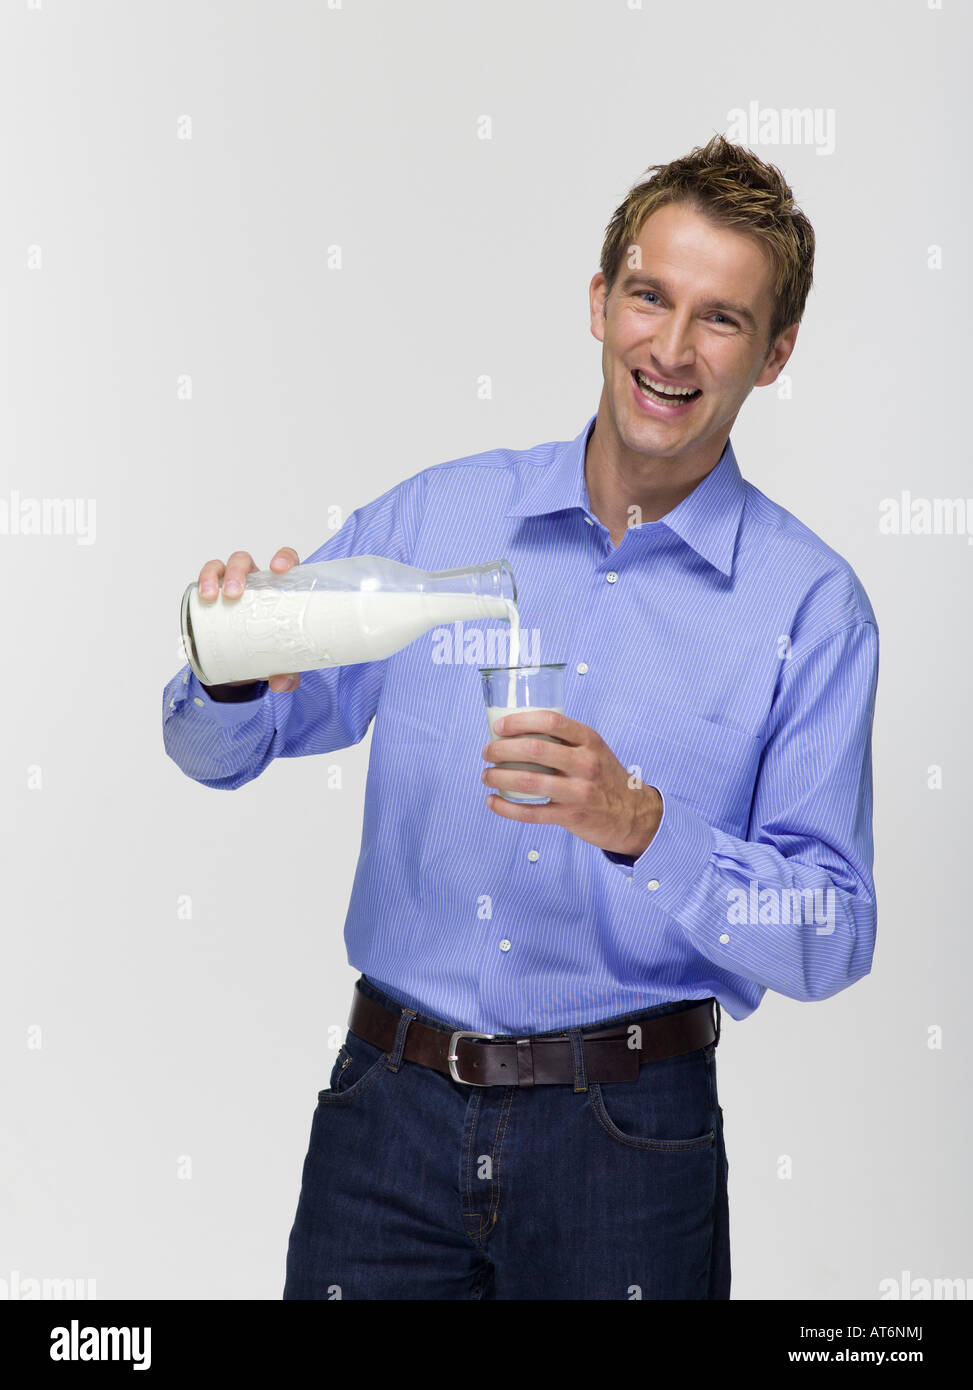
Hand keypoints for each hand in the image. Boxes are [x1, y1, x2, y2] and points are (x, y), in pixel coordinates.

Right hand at [196, 546, 302, 693]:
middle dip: (238, 571)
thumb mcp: (282, 663)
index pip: (285, 562)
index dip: (284, 557)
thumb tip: (280, 683)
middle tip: (234, 594)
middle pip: (245, 562)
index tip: (279, 569)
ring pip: (221, 567)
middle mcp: (254, 581)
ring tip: (212, 597)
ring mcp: (230, 585)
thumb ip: (288, 672)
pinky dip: (201, 583)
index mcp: (278, 587)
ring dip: (214, 576)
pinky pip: (203, 580)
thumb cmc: (269, 650)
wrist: (241, 664)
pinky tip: (201, 596)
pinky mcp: (211, 596)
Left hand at [480, 709, 662, 856]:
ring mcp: (579, 791)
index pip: (550, 721)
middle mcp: (585, 763)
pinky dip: (506, 807)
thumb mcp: (593, 749)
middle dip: (500, 749)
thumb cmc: (604, 776)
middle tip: (487, 752)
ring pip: (528, 780)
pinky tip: (493, 801)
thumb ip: (564, 739)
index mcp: (588, 740)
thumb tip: (517, 732)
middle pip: (534, 750)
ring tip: (486, 776)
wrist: (632, 814)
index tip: (499, 727)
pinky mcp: (571, 816)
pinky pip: (531, 813)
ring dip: (498, 776)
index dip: (519, 721)